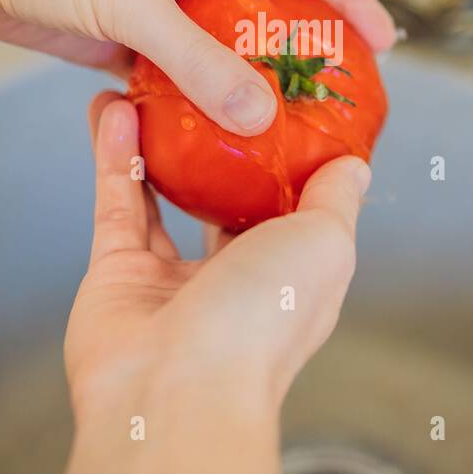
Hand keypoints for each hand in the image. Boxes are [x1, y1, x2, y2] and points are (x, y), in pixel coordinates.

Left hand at [0, 0, 395, 136]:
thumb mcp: (130, 4)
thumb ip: (198, 62)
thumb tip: (262, 114)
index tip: (384, 43)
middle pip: (262, 10)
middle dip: (301, 52)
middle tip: (336, 102)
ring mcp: (150, 0)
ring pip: (216, 47)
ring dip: (243, 84)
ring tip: (282, 131)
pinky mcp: (116, 34)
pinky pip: (171, 70)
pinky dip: (192, 98)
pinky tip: (210, 135)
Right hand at [64, 92, 369, 473]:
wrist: (177, 387)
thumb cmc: (264, 324)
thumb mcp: (326, 245)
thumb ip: (335, 200)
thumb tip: (355, 165)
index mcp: (289, 274)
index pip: (291, 207)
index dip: (285, 157)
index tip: (278, 100)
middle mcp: (232, 277)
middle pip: (222, 196)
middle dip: (214, 146)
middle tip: (208, 89)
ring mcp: (172, 278)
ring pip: (162, 192)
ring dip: (155, 139)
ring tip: (151, 86)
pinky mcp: (118, 274)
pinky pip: (118, 202)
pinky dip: (116, 155)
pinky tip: (116, 110)